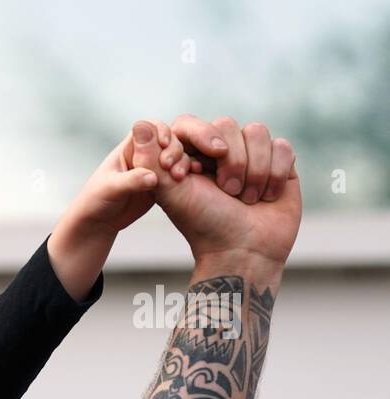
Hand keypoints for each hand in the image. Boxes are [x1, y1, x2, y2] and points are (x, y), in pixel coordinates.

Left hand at [66, 119, 199, 237]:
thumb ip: (132, 181)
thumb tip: (153, 177)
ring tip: (178, 176)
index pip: (148, 127)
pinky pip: (177, 174)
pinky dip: (184, 175)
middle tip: (171, 165)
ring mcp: (153, 169)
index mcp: (128, 148)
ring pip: (175, 156)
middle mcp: (142, 155)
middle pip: (167, 139)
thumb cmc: (96, 201)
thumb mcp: (112, 189)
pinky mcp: (160, 185)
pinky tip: (186, 182)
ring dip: (182, 162)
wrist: (98, 223)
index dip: (160, 131)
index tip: (164, 144)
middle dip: (174, 148)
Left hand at [140, 115, 301, 266]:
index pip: (190, 124)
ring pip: (257, 132)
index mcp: (190, 155)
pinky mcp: (280, 163)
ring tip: (245, 198)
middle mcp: (220, 152)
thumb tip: (139, 123)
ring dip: (253, 170)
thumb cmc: (204, 224)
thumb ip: (151, 160)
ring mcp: (252, 155)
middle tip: (226, 192)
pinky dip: (274, 174)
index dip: (196, 141)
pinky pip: (282, 147)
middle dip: (228, 161)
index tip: (190, 173)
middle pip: (226, 125)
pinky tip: (266, 197)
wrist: (243, 251)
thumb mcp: (171, 193)